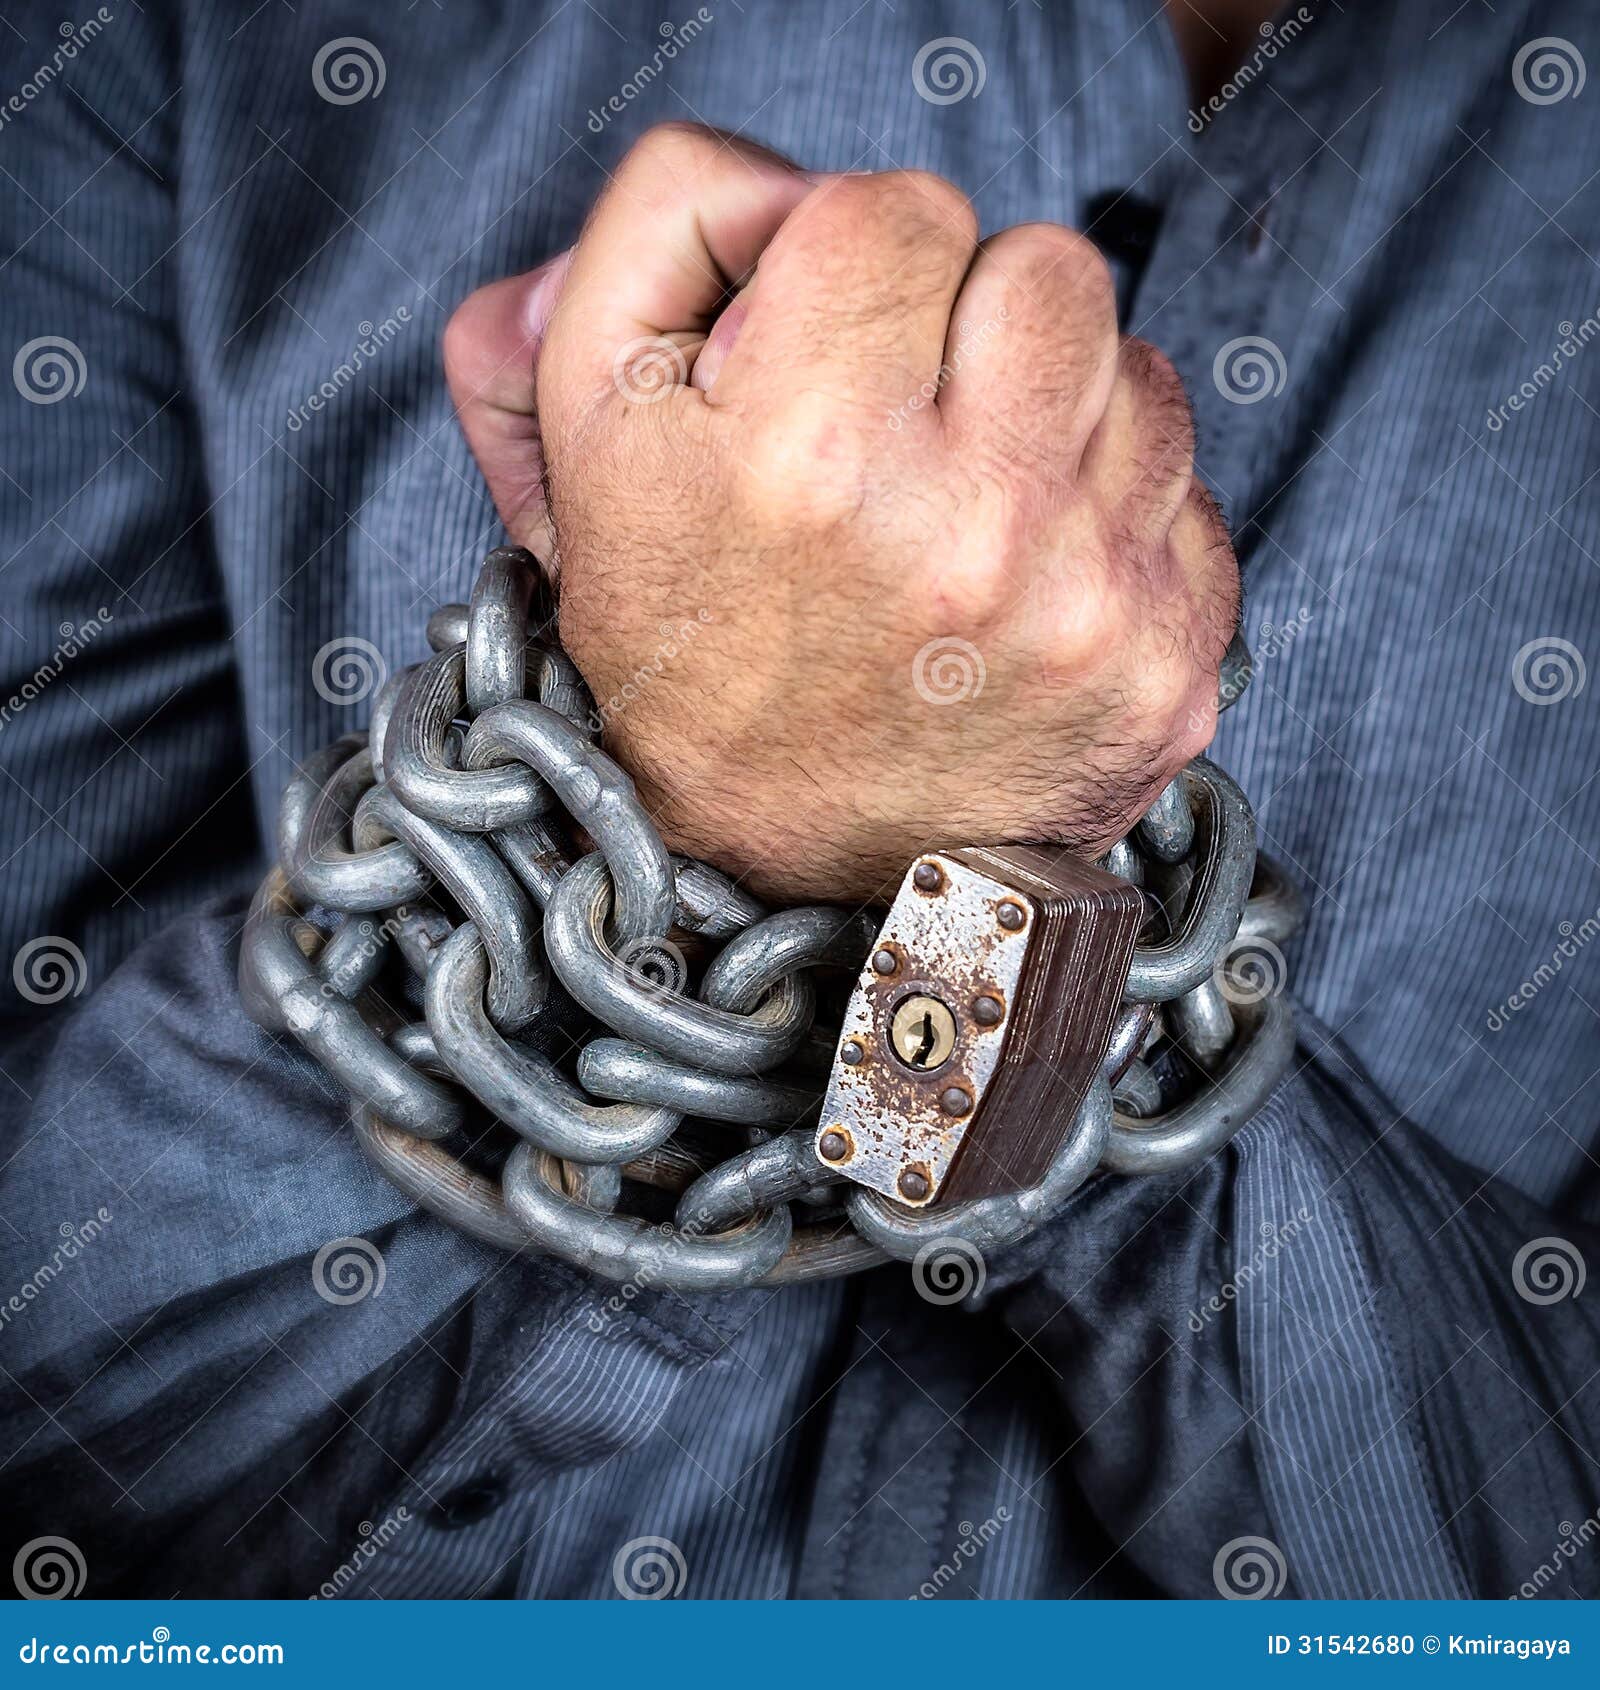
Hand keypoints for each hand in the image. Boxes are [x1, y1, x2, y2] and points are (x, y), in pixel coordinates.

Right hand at [444, 124, 1237, 902]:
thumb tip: (773, 178)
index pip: (901, 203)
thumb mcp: (588, 432)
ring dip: (1052, 414)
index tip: (828, 355)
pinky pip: (1186, 491)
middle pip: (1050, 266)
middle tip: (907, 424)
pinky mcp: (1164, 664)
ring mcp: (1082, 602)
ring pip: (1136, 368)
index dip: (858, 265)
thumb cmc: (683, 652)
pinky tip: (1024, 581)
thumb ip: (656, 234)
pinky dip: (1111, 514)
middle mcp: (963, 525)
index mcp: (806, 448)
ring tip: (963, 510)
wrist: (764, 871)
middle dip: (972, 321)